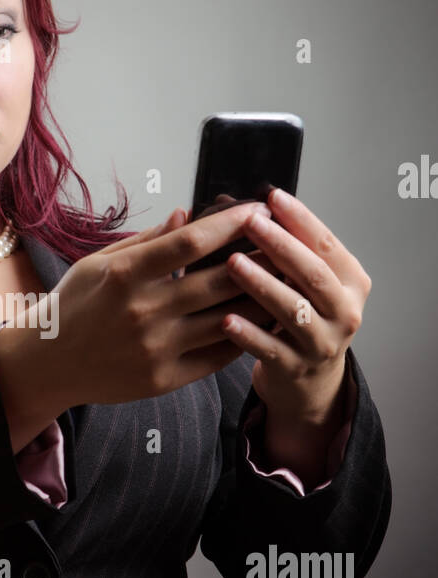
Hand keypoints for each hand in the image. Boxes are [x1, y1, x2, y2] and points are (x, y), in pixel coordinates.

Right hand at [27, 200, 282, 408]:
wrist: (48, 364)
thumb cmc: (74, 306)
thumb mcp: (99, 264)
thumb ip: (146, 241)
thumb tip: (187, 214)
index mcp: (126, 274)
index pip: (190, 242)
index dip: (230, 223)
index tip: (259, 209)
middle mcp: (143, 310)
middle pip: (219, 279)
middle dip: (260, 257)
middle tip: (287, 242)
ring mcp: (156, 348)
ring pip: (227, 319)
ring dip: (262, 299)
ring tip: (286, 281)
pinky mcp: (164, 379)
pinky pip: (217, 355)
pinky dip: (244, 335)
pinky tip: (261, 320)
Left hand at [219, 188, 370, 424]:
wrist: (309, 380)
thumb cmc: (304, 316)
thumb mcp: (311, 284)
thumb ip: (296, 250)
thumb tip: (261, 205)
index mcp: (351, 283)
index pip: (327, 245)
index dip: (301, 220)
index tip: (273, 197)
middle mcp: (344, 313)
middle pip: (312, 275)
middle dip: (280, 246)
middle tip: (250, 222)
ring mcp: (322, 344)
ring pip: (293, 311)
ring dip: (262, 285)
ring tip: (232, 263)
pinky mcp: (296, 368)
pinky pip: (270, 349)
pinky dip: (248, 334)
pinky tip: (225, 319)